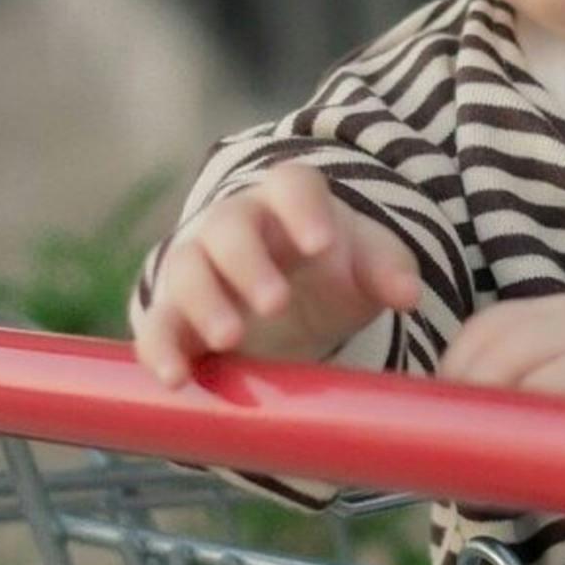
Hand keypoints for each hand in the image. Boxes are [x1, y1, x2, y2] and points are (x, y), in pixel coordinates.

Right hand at [133, 161, 422, 383]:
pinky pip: (156, 323)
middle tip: (276, 303)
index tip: (322, 245)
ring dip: (204, 302)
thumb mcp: (366, 266)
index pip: (291, 186)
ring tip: (231, 338)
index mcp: (288, 202)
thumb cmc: (330, 269)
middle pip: (229, 227)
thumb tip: (408, 295)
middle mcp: (234, 225)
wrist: (285, 299)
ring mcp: (197, 265)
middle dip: (248, 263)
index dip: (302, 209)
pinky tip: (176, 378)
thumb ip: (388, 271)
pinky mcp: (173, 312)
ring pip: (186, 269)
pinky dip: (160, 348)